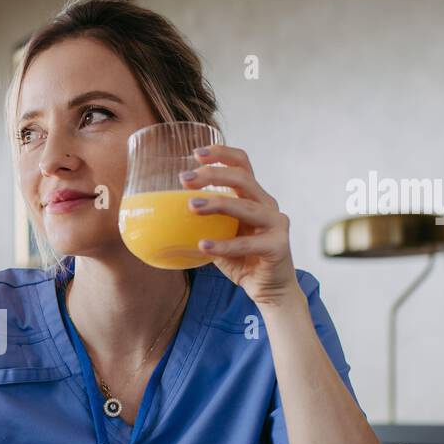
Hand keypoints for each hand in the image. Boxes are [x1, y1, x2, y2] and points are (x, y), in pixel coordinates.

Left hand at [180, 144, 299, 306]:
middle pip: (242, 178)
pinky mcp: (278, 246)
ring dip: (216, 203)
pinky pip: (246, 244)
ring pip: (245, 207)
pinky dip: (223, 245)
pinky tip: (203, 246)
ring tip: (191, 206)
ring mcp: (276, 224)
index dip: (222, 154)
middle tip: (184, 179)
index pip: (242, 165)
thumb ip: (203, 223)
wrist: (269, 290)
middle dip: (213, 175)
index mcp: (254, 197)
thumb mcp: (220, 236)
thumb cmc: (242, 260)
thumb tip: (165, 215)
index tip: (197, 153)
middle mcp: (267, 205)